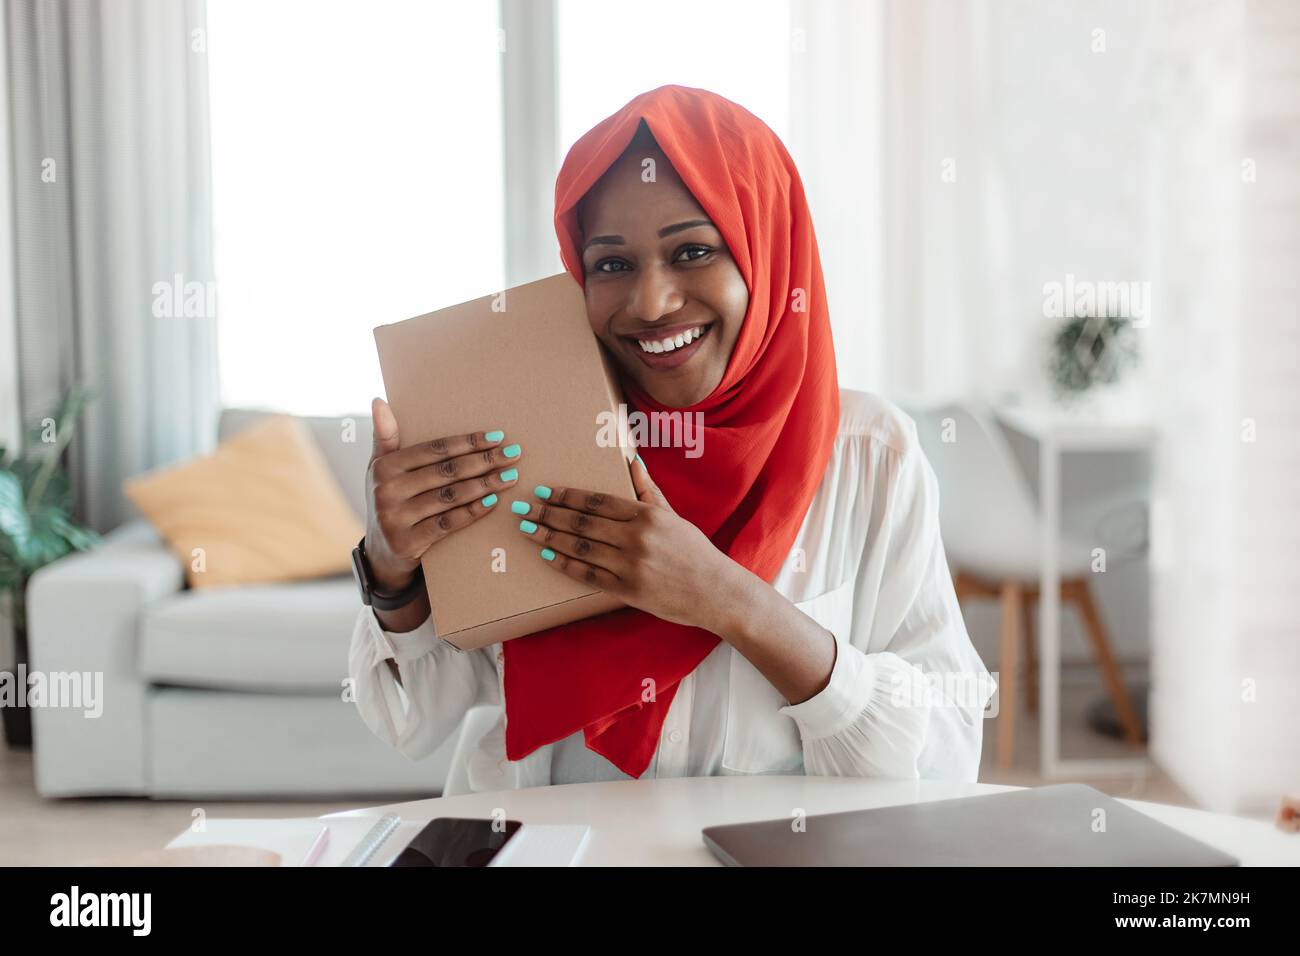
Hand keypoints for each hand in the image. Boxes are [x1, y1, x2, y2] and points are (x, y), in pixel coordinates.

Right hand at [365, 397, 522, 591]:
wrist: (381, 551)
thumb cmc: (390, 500)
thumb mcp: (381, 468)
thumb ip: (385, 436)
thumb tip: (378, 400)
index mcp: (385, 466)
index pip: (435, 450)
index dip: (468, 442)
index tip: (497, 436)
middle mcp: (387, 491)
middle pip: (447, 471)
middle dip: (484, 461)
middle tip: (513, 454)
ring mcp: (396, 518)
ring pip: (451, 496)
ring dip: (486, 485)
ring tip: (510, 476)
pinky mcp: (407, 543)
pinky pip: (448, 524)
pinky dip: (473, 511)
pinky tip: (494, 501)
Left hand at [513, 454, 736, 630]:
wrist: (715, 591)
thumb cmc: (694, 551)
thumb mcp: (673, 516)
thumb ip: (648, 490)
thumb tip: (631, 459)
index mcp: (647, 515)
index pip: (597, 501)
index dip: (567, 496)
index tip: (545, 491)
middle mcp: (636, 537)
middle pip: (582, 522)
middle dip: (548, 513)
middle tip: (522, 508)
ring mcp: (630, 565)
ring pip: (580, 546)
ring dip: (549, 536)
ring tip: (527, 529)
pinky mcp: (627, 590)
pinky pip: (588, 574)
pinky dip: (565, 564)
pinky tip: (548, 555)